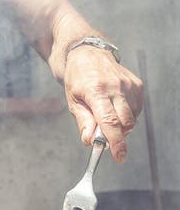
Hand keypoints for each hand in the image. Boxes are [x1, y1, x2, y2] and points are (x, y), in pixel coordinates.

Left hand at [64, 45, 142, 161]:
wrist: (88, 53)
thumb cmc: (78, 78)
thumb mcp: (73, 100)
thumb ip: (83, 121)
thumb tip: (90, 141)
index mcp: (96, 90)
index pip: (110, 121)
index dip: (116, 142)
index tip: (119, 156)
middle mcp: (115, 86)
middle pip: (125, 122)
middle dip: (118, 135)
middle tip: (107, 134)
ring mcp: (128, 84)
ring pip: (132, 118)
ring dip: (122, 124)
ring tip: (107, 112)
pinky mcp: (136, 84)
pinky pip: (137, 109)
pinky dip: (128, 114)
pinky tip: (116, 105)